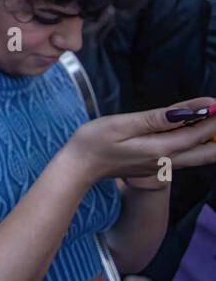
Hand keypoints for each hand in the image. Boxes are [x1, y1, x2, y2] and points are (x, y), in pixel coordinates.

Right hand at [64, 97, 215, 186]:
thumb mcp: (121, 125)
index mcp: (160, 149)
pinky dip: (198, 143)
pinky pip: (187, 156)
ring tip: (213, 119)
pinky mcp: (157, 166)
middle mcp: (167, 161)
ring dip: (211, 139)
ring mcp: (163, 166)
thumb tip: (186, 112)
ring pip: (200, 156)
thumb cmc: (93, 141)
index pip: (197, 133)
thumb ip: (155, 119)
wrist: (78, 167)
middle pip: (208, 151)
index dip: (212, 117)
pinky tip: (195, 129)